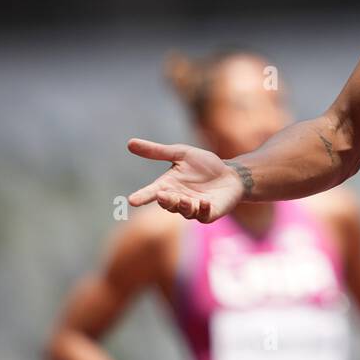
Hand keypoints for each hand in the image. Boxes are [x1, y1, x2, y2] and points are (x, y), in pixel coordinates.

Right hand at [127, 139, 245, 222]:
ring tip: (184, 199)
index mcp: (168, 186)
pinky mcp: (209, 213)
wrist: (230, 174)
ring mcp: (193, 208)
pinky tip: (204, 202)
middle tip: (162, 195)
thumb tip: (129, 143)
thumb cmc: (203, 164)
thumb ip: (157, 151)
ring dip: (183, 206)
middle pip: (168, 204)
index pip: (151, 193)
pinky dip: (202, 210)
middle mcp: (178, 200)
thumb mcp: (180, 153)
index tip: (131, 200)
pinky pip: (204, 215)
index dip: (142, 197)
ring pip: (185, 211)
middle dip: (166, 201)